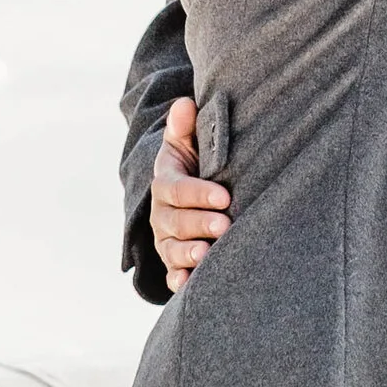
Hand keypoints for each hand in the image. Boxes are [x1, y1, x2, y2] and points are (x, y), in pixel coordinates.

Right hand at [151, 96, 231, 288]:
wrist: (185, 195)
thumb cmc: (196, 164)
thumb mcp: (188, 144)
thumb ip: (185, 127)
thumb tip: (185, 103)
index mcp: (166, 183)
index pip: (178, 189)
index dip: (199, 194)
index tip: (224, 197)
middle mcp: (161, 214)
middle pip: (176, 221)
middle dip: (199, 224)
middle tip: (225, 225)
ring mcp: (166, 240)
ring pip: (171, 250)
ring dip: (188, 254)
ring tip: (208, 255)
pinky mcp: (173, 262)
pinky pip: (172, 274)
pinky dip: (179, 280)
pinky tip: (189, 283)